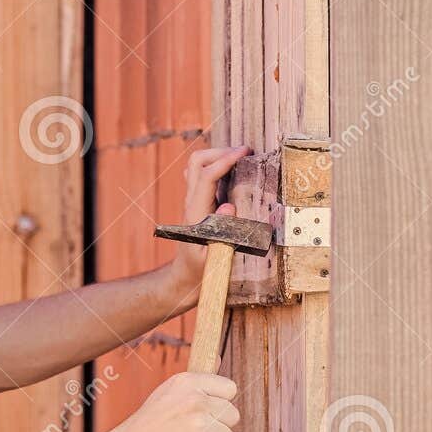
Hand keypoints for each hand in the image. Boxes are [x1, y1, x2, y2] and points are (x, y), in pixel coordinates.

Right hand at [94, 372, 239, 431]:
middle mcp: (195, 400)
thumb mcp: (168, 392)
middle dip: (218, 427)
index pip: (229, 388)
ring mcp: (199, 426)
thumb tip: (218, 357)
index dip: (221, 402)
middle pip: (232, 415)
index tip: (208, 411)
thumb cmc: (148, 424)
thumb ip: (196, 381)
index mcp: (188, 382)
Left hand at [166, 145, 250, 304]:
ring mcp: (194, 202)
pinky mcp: (199, 204)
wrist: (185, 280)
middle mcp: (192, 203)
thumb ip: (221, 235)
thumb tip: (229, 206)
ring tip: (242, 157)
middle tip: (246, 152)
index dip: (225, 161)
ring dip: (218, 156)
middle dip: (220, 151)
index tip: (245, 153)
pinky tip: (235, 172)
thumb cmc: (200, 274)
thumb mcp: (212, 260)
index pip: (207, 176)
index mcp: (196, 213)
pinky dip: (218, 167)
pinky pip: (204, 177)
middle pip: (197, 162)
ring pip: (198, 166)